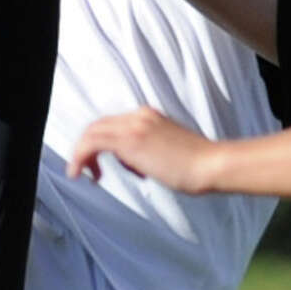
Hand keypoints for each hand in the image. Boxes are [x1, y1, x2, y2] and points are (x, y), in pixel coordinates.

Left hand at [67, 106, 216, 192]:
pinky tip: (81, 172)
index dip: (101, 143)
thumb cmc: (196, 164)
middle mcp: (139, 116)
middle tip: (85, 170)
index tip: (101, 165)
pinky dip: (81, 155)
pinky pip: (94, 142)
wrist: (210, 164)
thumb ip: (150, 150)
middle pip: (99, 125)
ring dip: (80, 153)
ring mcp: (134, 125)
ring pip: (93, 131)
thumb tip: (137, 162)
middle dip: (86, 147)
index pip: (113, 124)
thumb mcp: (169, 150)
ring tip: (80, 173)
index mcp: (149, 116)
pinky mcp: (131, 140)